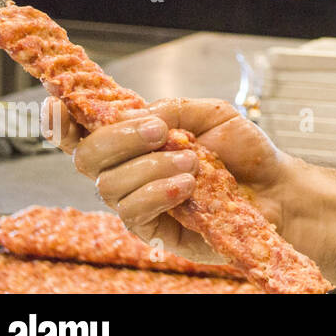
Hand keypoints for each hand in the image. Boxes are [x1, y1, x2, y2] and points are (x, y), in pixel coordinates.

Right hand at [42, 96, 297, 264]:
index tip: (58, 103)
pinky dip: (158, 193)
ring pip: (108, 185)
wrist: (277, 188)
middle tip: (161, 132)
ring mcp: (137, 202)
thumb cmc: (244, 152)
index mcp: (136, 139)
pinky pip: (132, 214)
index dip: (63, 119)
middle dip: (118, 139)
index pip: (84, 130)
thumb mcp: (211, 113)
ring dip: (151, 167)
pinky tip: (187, 187)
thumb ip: (169, 109)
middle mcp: (128, 170)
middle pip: (85, 156)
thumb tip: (134, 116)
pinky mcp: (152, 231)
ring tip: (193, 163)